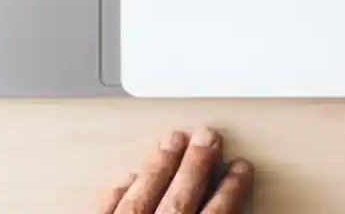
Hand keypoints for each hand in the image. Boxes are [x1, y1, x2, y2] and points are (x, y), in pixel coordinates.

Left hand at [96, 127, 253, 213]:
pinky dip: (118, 195)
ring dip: (160, 166)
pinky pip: (105, 212)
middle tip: (208, 137)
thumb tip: (230, 209)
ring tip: (172, 140)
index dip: (230, 189)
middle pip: (181, 197)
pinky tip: (126, 179)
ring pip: (143, 197)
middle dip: (196, 163)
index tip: (240, 169)